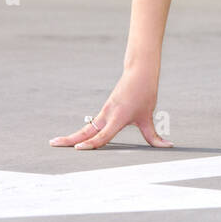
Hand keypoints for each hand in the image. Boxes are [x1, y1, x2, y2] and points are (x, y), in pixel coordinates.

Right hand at [49, 71, 173, 149]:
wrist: (139, 71)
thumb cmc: (145, 92)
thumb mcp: (149, 116)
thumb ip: (154, 136)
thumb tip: (167, 146)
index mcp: (118, 117)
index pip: (102, 135)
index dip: (91, 144)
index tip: (78, 150)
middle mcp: (108, 115)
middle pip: (85, 131)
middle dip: (69, 139)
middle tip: (53, 144)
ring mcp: (105, 111)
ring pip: (86, 127)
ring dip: (72, 136)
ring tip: (57, 143)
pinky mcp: (105, 109)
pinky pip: (92, 124)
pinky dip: (82, 131)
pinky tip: (74, 138)